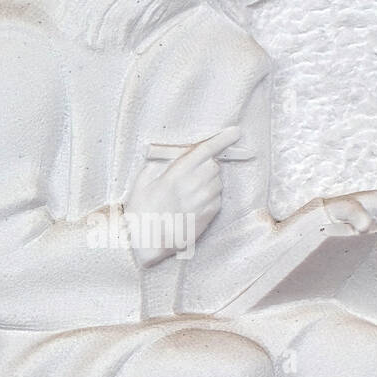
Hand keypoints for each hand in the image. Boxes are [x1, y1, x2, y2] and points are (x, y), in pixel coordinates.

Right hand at [125, 126, 240, 267]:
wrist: (147, 244)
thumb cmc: (141, 213)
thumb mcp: (141, 183)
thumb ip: (156, 166)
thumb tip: (170, 159)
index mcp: (177, 174)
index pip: (206, 150)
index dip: (222, 139)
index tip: (235, 132)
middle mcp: (195, 186)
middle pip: (214, 165)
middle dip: (206, 164)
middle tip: (191, 173)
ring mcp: (204, 202)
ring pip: (218, 182)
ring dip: (208, 181)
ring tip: (189, 192)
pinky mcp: (209, 216)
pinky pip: (217, 199)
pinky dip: (210, 197)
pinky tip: (193, 204)